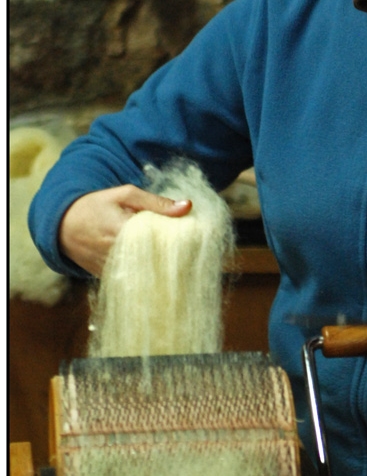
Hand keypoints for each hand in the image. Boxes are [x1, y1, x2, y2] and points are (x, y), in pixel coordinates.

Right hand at [59, 184, 191, 276]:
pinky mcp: (108, 278)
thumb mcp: (125, 195)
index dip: (179, 243)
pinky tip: (159, 270)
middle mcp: (117, 254)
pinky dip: (146, 275)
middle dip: (174, 258)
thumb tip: (187, 206)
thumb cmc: (96, 205)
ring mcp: (111, 269)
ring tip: (180, 264)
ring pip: (146, 274)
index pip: (160, 241)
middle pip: (156, 261)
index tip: (195, 241)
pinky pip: (134, 280)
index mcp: (122, 230)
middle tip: (192, 255)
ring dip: (161, 269)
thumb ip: (156, 202)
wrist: (63, 225)